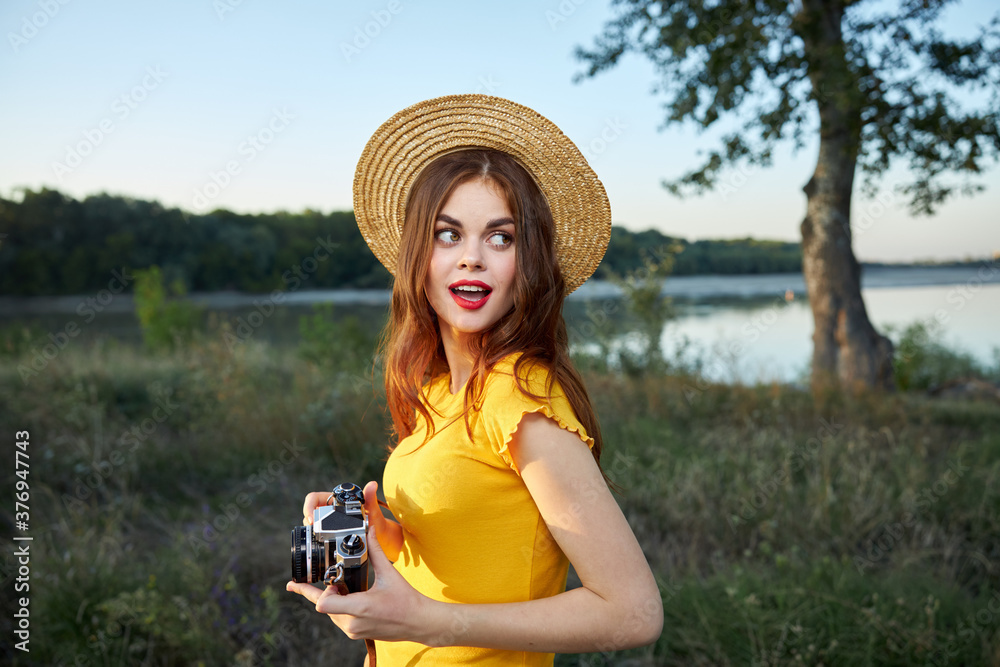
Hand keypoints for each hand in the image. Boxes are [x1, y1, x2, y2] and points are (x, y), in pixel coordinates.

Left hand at [285, 522, 432, 642]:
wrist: (420, 622)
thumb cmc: (407, 601)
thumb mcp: (389, 574)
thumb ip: (375, 552)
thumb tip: (369, 532)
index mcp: (358, 608)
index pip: (322, 603)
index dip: (311, 591)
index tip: (295, 584)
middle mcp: (352, 623)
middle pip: (324, 605)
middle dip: (328, 590)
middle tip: (336, 579)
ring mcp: (354, 631)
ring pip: (331, 613)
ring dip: (334, 598)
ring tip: (347, 587)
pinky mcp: (358, 634)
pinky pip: (340, 619)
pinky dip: (342, 606)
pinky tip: (354, 597)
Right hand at [301, 482, 402, 558]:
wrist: (381, 537)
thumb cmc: (377, 522)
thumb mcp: (373, 512)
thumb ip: (371, 498)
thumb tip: (372, 484)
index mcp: (337, 501)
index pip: (314, 498)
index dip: (309, 506)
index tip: (312, 518)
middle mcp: (331, 509)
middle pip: (310, 511)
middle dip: (308, 519)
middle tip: (312, 529)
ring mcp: (330, 521)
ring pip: (312, 522)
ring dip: (311, 528)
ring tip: (315, 535)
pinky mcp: (330, 533)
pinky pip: (318, 532)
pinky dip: (315, 536)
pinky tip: (319, 541)